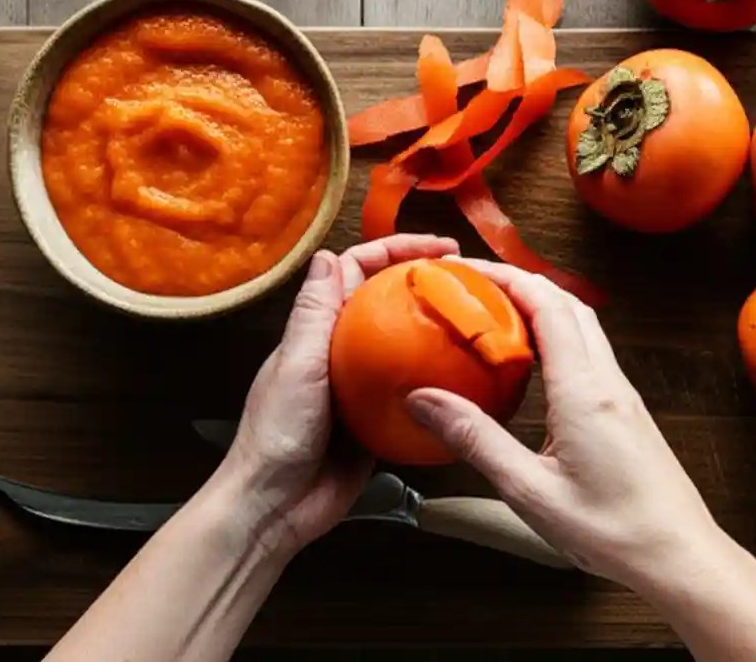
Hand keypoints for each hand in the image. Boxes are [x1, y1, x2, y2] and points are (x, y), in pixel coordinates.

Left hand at [222, 235, 459, 559]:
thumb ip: (313, 314)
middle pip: (389, 302)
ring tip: (478, 326)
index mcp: (319, 329)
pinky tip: (468, 383)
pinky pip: (414, 395)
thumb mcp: (297, 365)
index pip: (359, 270)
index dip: (396, 250)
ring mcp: (363, 387)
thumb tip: (328, 256)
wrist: (276, 505)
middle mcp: (342, 351)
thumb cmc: (277, 433)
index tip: (440, 249)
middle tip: (472, 283)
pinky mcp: (380, 422)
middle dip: (426, 285)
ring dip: (437, 333)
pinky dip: (438, 385)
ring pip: (406, 347)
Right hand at [404, 258, 725, 590]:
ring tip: (494, 316)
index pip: (545, 304)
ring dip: (538, 308)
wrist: (680, 556)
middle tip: (472, 286)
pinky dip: (555, 339)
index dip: (502, 277)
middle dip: (517, 283)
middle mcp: (607, 381)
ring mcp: (621, 395)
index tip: (463, 270)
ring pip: (581, 327)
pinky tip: (530, 364)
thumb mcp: (530, 490)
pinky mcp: (625, 413)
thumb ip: (475, 439)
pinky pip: (588, 355)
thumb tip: (425, 400)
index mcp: (585, 390)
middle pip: (565, 305)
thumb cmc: (613, 530)